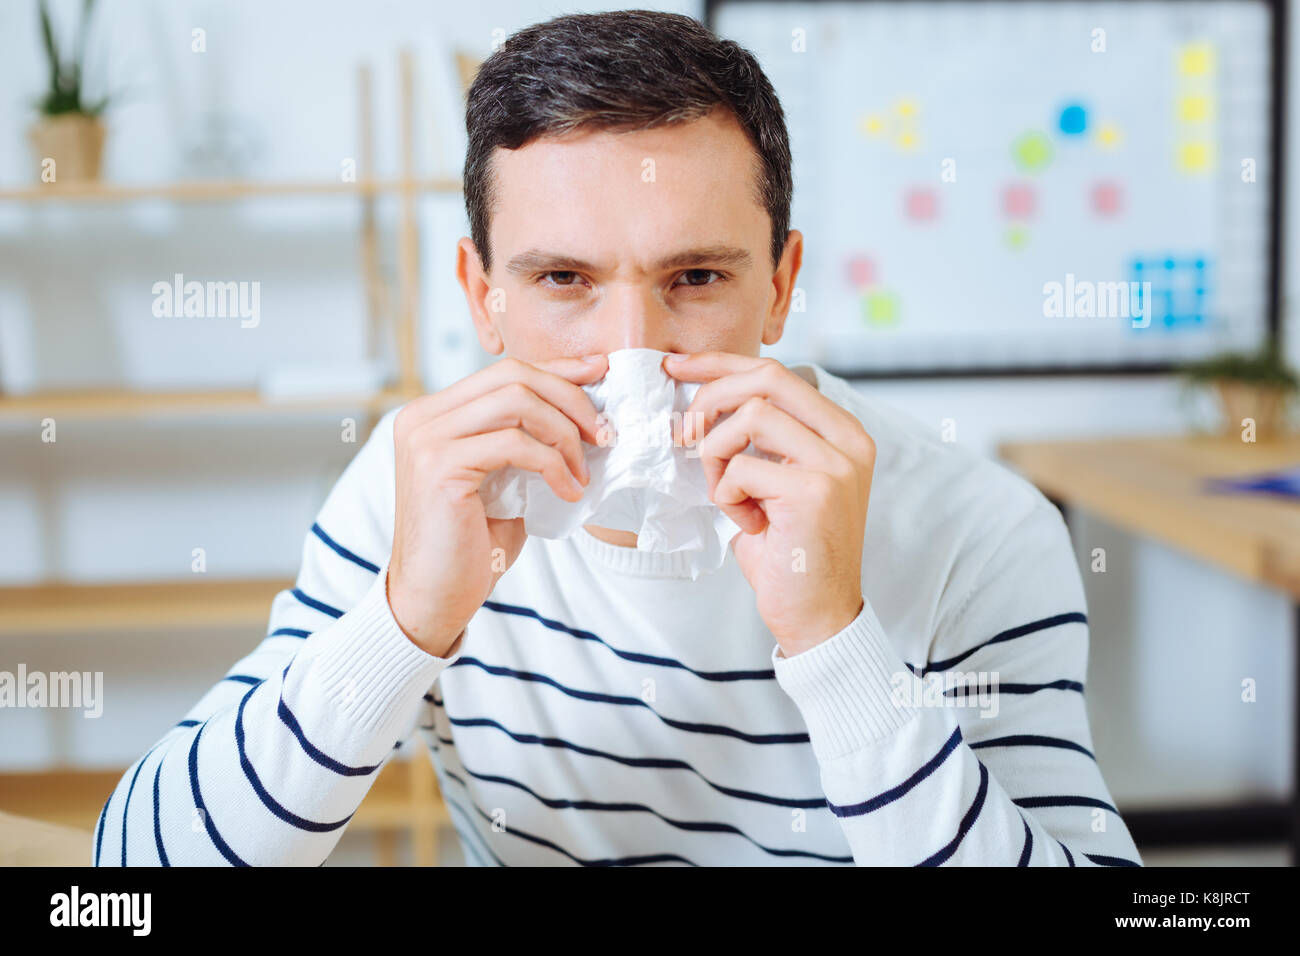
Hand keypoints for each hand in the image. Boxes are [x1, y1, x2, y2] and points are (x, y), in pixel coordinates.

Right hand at [387, 355, 607, 656]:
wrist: (435, 600)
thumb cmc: (471, 546)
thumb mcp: (506, 481)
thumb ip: (527, 442)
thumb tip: (586, 415)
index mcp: (435, 414)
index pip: (505, 371)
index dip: (558, 370)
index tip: (600, 374)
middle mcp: (423, 418)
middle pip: (513, 375)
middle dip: (570, 399)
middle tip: (603, 435)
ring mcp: (427, 439)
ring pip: (517, 401)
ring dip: (563, 434)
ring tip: (582, 472)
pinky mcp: (439, 466)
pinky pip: (515, 444)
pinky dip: (552, 464)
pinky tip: (567, 492)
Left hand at [665, 352, 873, 656]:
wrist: (816, 615)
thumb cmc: (789, 550)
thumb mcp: (778, 481)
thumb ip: (761, 440)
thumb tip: (703, 398)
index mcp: (842, 431)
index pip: (777, 373)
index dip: (721, 364)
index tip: (677, 366)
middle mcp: (848, 440)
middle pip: (766, 379)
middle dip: (712, 397)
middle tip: (686, 432)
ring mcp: (835, 463)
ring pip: (749, 417)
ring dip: (718, 456)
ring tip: (730, 495)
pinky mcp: (814, 491)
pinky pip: (741, 467)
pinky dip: (727, 495)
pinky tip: (749, 523)